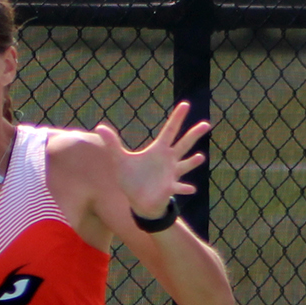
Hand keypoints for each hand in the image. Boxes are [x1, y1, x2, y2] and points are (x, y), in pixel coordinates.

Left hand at [94, 101, 208, 220]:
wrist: (138, 200)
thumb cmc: (132, 179)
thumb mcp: (120, 160)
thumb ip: (112, 144)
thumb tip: (99, 127)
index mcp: (159, 150)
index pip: (170, 130)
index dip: (177, 118)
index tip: (186, 104)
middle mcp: (168, 160)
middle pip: (184, 144)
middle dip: (194, 135)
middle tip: (206, 124)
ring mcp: (171, 174)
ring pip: (185, 165)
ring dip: (192, 162)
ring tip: (200, 157)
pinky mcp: (169, 188)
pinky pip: (178, 188)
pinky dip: (184, 188)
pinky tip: (191, 189)